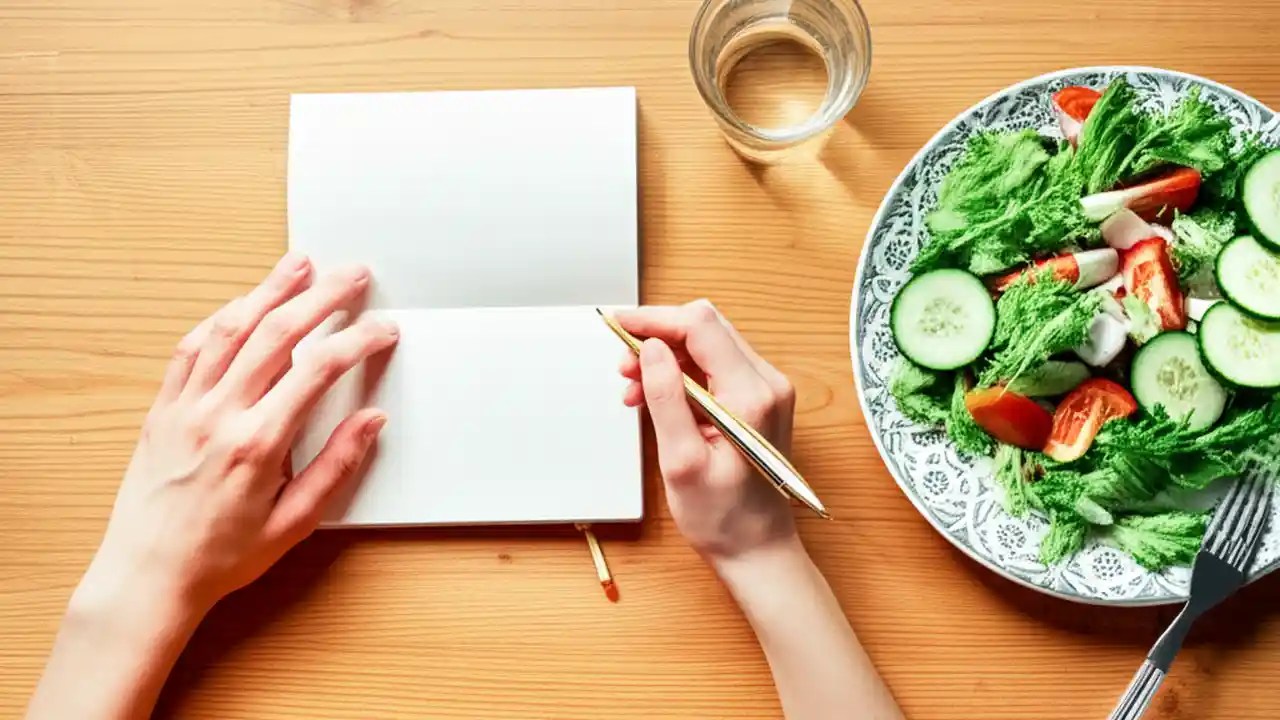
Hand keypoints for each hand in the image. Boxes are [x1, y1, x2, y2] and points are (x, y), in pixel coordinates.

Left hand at [75, 253, 398, 621]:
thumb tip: (371, 421)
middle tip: (351, 274)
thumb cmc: (222, 556)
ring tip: (298, 265)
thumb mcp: (295, 521)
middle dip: (321, 296)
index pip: (317, 369)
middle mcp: (219, 415)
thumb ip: (337, 465)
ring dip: (268, 290)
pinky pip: (190, 349)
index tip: (381, 329)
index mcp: (258, 443)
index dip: (356, 340)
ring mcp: (185, 407)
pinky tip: (240, 305)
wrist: (149, 575)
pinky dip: (219, 319)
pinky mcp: (162, 409)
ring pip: (231, 329)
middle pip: (277, 333)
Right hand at [616, 300, 798, 564]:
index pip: (700, 327)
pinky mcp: (757, 399)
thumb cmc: (724, 517)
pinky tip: (654, 395)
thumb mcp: (682, 462)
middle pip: (705, 327)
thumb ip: (666, 399)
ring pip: (707, 344)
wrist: (757, 548)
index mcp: (751, 396)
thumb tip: (652, 350)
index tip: (619, 326)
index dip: (654, 320)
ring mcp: (765, 390)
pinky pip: (714, 366)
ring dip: (665, 356)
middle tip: (623, 365)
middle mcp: (767, 384)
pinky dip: (680, 373)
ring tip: (633, 387)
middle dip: (657, 337)